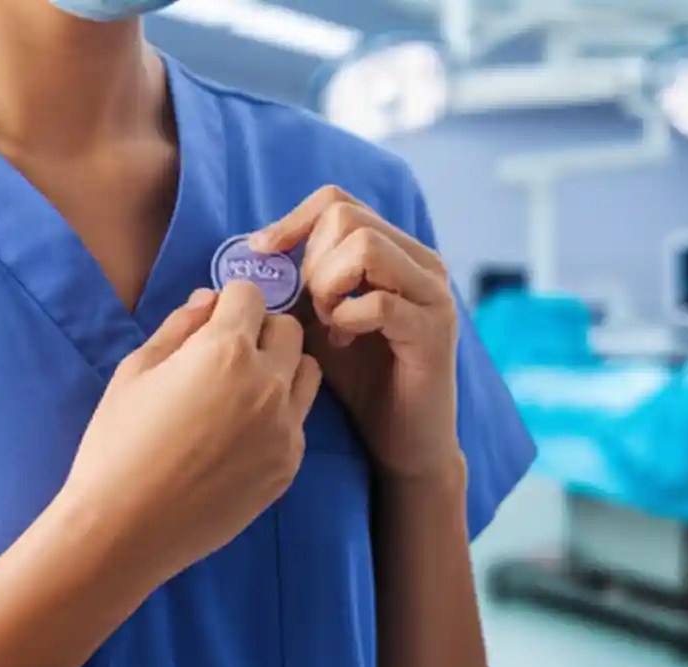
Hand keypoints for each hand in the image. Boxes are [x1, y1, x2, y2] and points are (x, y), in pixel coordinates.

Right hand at [64, 283, 321, 582]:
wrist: (126, 528)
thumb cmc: (118, 444)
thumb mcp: (135, 371)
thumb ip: (179, 327)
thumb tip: (209, 300)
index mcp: (226, 351)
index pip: (250, 294)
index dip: (228, 301)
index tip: (212, 321)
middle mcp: (268, 383)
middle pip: (288, 329)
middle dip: (259, 330)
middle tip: (225, 355)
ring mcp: (285, 427)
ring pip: (306, 372)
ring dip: (280, 368)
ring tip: (240, 391)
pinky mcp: (289, 464)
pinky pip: (298, 420)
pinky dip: (278, 414)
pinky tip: (238, 436)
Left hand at [250, 185, 461, 484]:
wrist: (404, 443)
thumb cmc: (361, 382)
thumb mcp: (319, 322)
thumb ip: (298, 286)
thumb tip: (252, 254)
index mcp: (397, 251)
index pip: (338, 201)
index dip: (293, 222)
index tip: (263, 254)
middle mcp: (423, 262)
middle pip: (348, 217)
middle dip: (312, 262)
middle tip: (311, 308)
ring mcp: (433, 294)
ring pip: (366, 247)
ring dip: (329, 285)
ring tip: (328, 323)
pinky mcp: (435, 331)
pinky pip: (379, 302)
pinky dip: (347, 319)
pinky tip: (342, 344)